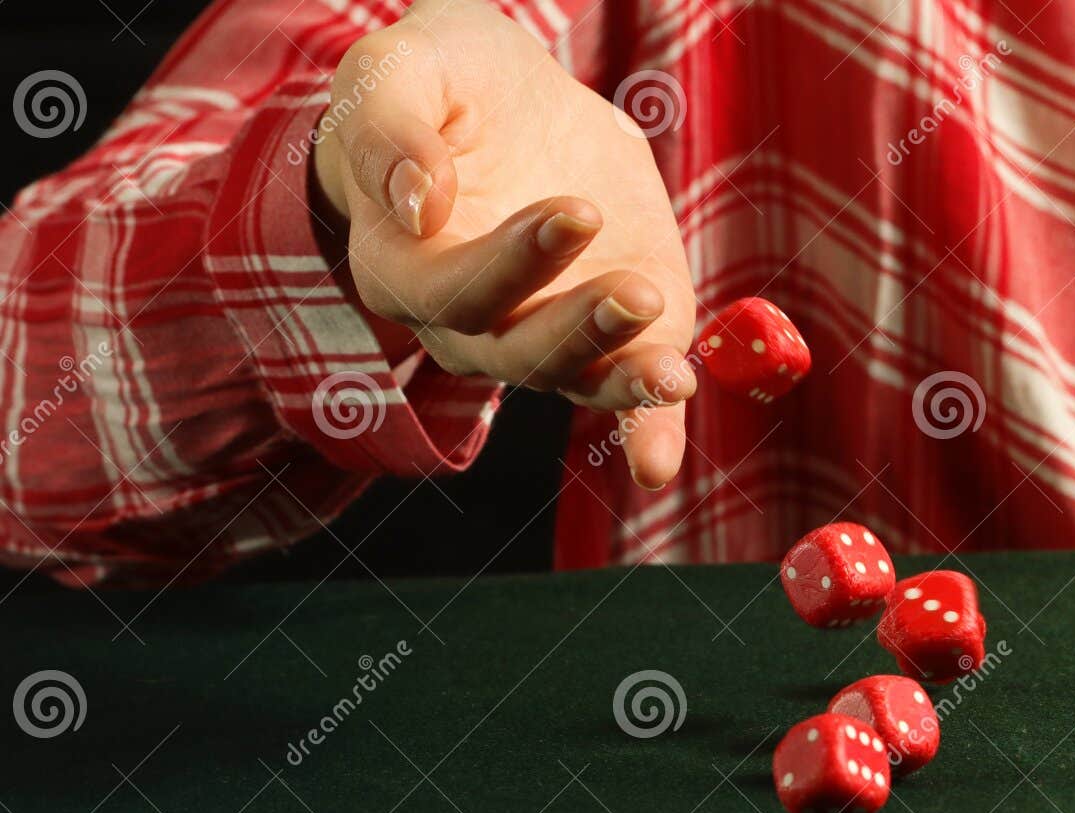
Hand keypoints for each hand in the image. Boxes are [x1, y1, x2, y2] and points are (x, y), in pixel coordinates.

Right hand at [313, 0, 696, 488]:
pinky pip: (625, 404)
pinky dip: (645, 435)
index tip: (576, 211)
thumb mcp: (399, 68)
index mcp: (403, 266)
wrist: (506, 99)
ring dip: (624, 383)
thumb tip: (416, 202)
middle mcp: (468, 323)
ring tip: (670, 371)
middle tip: (636, 289)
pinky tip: (656, 465)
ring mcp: (545, 335)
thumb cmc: (437, 85)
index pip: (448, 290)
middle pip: (516, 351)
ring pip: (574, 379)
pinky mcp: (615, 336)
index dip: (512, 264)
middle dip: (579, 325)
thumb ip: (389, 129)